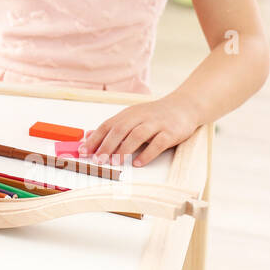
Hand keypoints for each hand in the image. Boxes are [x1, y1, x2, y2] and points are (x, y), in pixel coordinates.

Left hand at [80, 97, 200, 166]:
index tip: (84, 151)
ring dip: (124, 150)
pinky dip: (147, 154)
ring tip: (115, 163)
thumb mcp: (134, 117)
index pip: (108, 125)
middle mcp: (140, 117)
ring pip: (137, 135)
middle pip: (120, 130)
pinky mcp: (171, 132)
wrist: (184, 106)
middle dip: (107, 146)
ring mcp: (156, 124)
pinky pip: (158, 143)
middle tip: (98, 160)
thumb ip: (115, 127)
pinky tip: (138, 163)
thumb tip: (91, 136)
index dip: (95, 138)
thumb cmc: (155, 115)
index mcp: (129, 114)